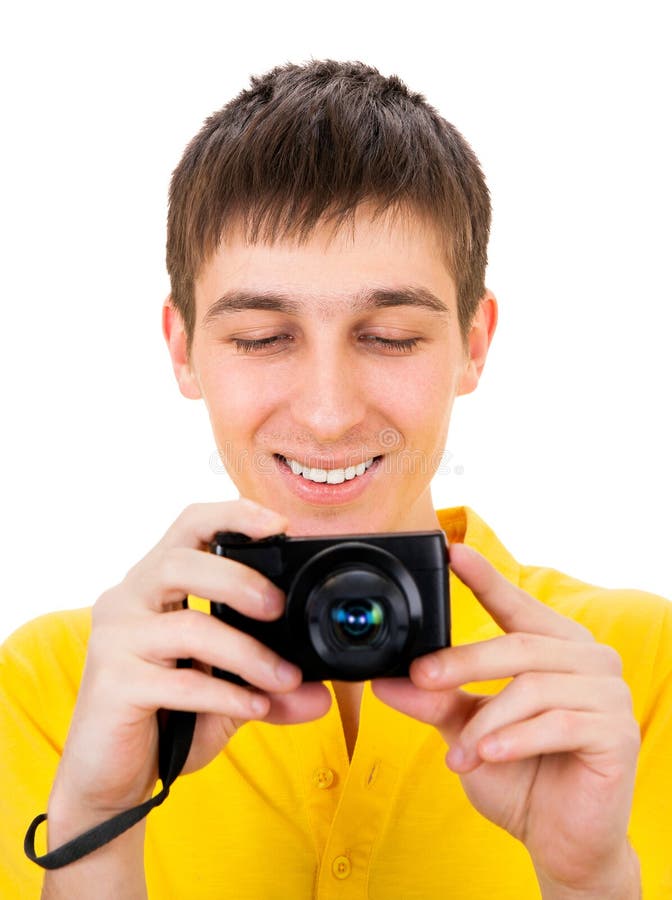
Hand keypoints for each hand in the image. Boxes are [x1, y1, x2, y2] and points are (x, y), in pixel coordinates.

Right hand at [47, 499, 330, 840]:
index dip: (233, 515)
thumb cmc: (166, 722)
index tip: (280, 524)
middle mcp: (127, 600)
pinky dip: (225, 692)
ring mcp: (114, 640)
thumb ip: (270, 687)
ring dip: (247, 653)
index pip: (189, 526)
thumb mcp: (228, 697)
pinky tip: (255, 706)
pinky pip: (179, 681)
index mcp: (155, 586)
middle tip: (279, 608)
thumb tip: (322, 695)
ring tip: (284, 678)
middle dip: (239, 580)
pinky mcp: (111, 683)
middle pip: (181, 561)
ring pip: (187, 626)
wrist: (111, 782)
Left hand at [372, 543, 640, 895]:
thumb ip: (435, 700)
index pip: (517, 604)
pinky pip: (556, 723)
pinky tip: (486, 755)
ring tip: (459, 753)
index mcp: (556, 647)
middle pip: (519, 644)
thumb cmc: (518, 775)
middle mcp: (588, 659)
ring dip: (486, 721)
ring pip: (533, 687)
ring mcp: (609, 694)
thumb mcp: (467, 730)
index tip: (452, 552)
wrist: (561, 841)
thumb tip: (385, 679)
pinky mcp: (618, 732)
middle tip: (422, 677)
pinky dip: (513, 739)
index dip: (485, 578)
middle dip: (464, 661)